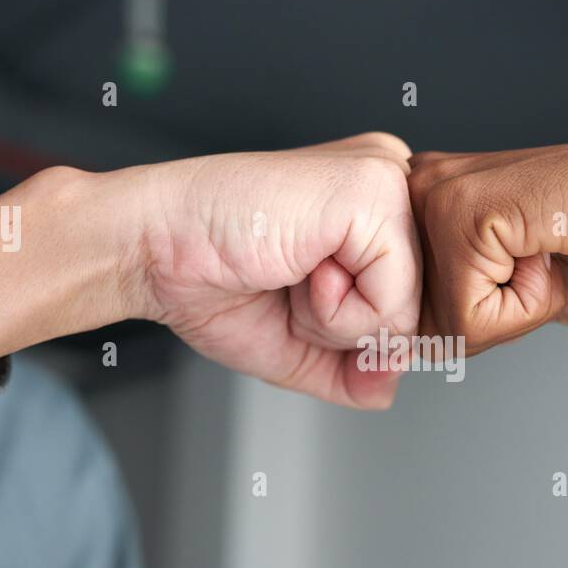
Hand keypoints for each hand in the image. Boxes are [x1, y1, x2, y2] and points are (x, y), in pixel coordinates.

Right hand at [0, 132, 419, 408]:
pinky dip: (336, 312)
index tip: (300, 298)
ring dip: (337, 320)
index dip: (358, 333)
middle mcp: (388, 181)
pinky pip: (392, 300)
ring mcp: (385, 181)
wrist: (151, 246)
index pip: (411, 301)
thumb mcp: (296, 343)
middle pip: (415, 308)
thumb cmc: (208, 277)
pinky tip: (295, 269)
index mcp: (374, 205)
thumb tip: (391, 386)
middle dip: (346, 328)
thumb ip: (354, 371)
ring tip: (289, 272)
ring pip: (408, 309)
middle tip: (288, 284)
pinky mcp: (372, 194)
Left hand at [407, 106, 567, 352]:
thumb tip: (404, 351)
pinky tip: (557, 249)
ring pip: (445, 324)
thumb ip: (458, 309)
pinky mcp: (466, 211)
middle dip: (492, 320)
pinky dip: (528, 306)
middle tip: (548, 262)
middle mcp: (422, 187)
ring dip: (515, 311)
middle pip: (421, 326)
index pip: (411, 318)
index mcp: (430, 199)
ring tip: (554, 252)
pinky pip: (472, 316)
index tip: (536, 269)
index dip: (482, 324)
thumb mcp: (518, 291)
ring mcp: (439, 194)